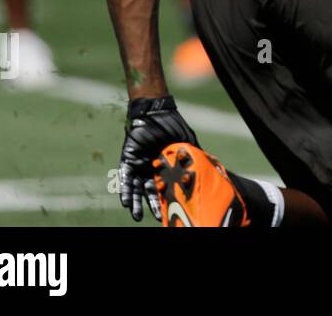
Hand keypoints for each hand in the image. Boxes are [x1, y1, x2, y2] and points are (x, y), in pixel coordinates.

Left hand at [119, 96, 197, 222]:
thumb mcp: (186, 142)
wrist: (156, 113)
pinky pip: (125, 178)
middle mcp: (151, 169)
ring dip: (136, 203)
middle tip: (154, 218)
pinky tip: (126, 202)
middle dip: (151, 205)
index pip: (165, 187)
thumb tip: (206, 168)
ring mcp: (138, 165)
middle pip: (150, 192)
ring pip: (136, 189)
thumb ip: (192, 156)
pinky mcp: (128, 161)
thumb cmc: (172, 126)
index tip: (169, 214)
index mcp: (164, 167)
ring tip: (136, 216)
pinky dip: (126, 190)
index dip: (166, 200)